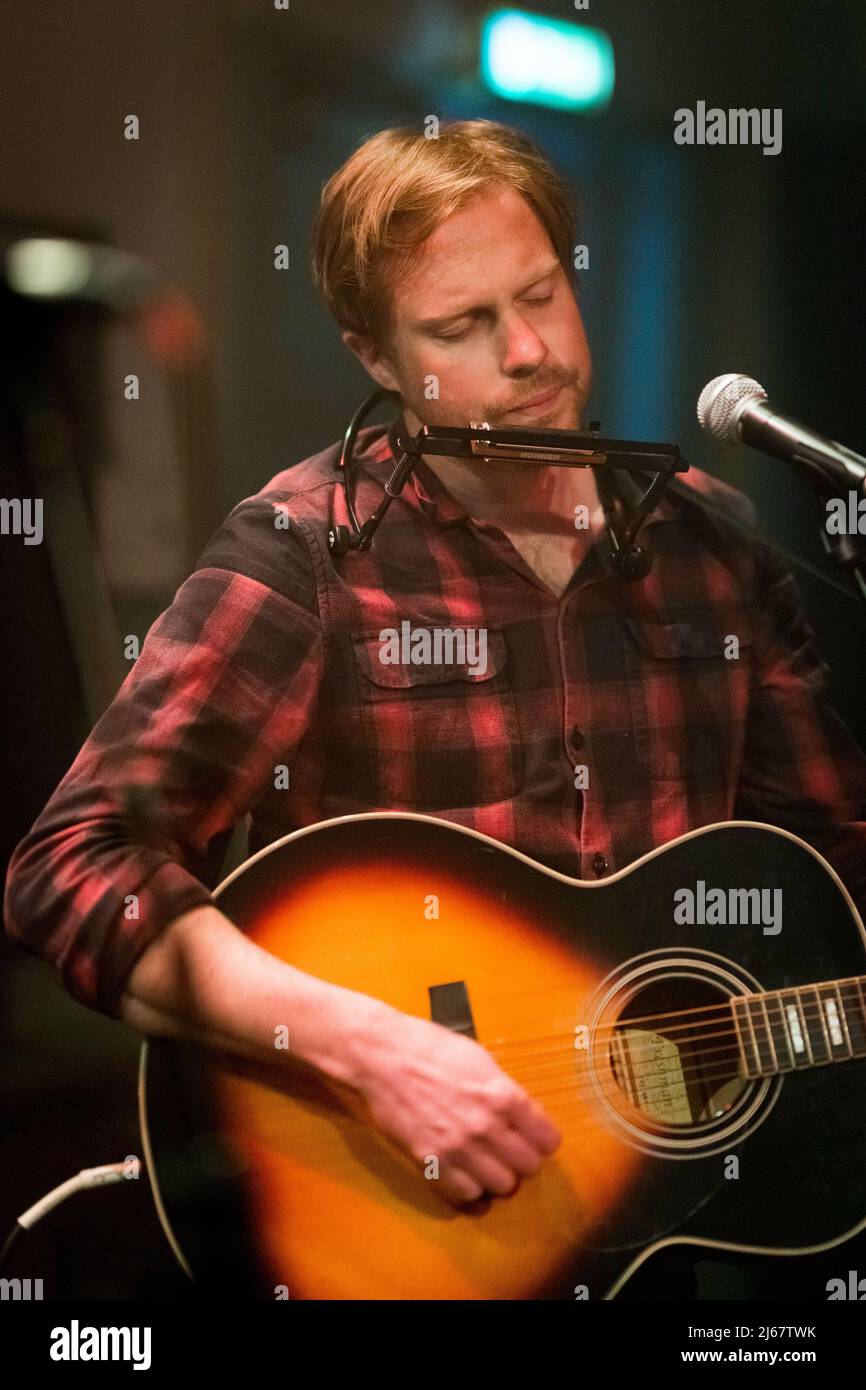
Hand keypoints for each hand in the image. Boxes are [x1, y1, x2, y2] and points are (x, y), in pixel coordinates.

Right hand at [348, 1001, 561, 1206]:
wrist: (382, 1057)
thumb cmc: (429, 1048)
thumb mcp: (480, 1059)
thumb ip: (505, 1091)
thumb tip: (523, 1116)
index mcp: (503, 1095)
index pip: (547, 1140)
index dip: (542, 1139)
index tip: (534, 1138)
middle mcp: (486, 1125)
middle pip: (529, 1167)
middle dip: (522, 1159)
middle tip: (509, 1150)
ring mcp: (458, 1147)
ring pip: (502, 1186)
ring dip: (498, 1177)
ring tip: (487, 1163)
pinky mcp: (431, 1162)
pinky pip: (466, 1196)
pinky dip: (471, 1190)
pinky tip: (466, 1174)